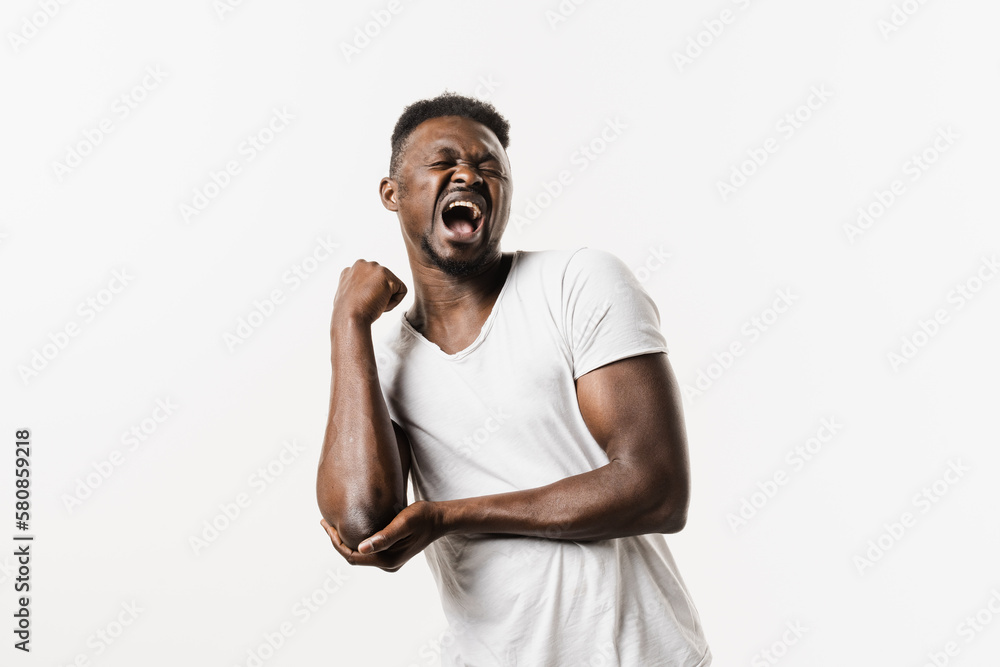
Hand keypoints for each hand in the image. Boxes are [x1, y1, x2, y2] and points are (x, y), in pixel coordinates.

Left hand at [319, 501, 444, 571]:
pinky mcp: (392, 555)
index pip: (352, 556)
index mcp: (388, 559)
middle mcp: (388, 564)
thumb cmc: (423, 517)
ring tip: (333, 525)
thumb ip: (384, 536)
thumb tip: (361, 548)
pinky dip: (356, 542)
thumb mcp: (404, 522)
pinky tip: (350, 530)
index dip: (336, 542)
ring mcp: (390, 561)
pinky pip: (368, 552)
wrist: (439, 519)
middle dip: (337, 542)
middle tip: (324, 523)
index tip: (326, 525)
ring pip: (359, 555)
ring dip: (345, 542)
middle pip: (353, 557)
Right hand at [331, 259, 406, 327]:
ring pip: (392, 286)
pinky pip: (401, 291)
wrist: (350, 318)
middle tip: (368, 304)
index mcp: (351, 269)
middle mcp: (362, 264)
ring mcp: (374, 268)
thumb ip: (356, 287)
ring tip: (373, 304)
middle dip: (379, 294)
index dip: (369, 294)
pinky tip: (381, 305)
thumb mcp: (347, 295)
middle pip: (382, 281)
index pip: (370, 280)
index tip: (362, 302)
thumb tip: (365, 290)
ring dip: (387, 298)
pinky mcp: (387, 276)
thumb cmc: (348, 312)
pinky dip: (395, 302)